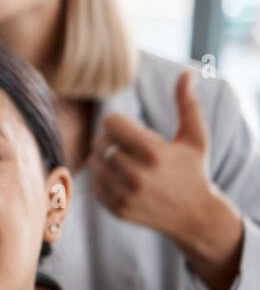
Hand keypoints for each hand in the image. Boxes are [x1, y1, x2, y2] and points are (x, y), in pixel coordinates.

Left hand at [90, 70, 243, 289]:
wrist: (195, 216)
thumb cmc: (193, 170)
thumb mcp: (195, 138)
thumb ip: (187, 105)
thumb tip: (186, 73)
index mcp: (154, 153)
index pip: (110, 124)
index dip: (117, 123)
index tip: (128, 129)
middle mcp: (138, 175)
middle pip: (100, 142)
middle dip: (109, 140)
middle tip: (125, 145)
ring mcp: (126, 194)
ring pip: (94, 164)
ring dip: (103, 159)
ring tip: (121, 160)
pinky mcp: (117, 209)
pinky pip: (93, 185)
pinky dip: (102, 179)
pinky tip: (119, 178)